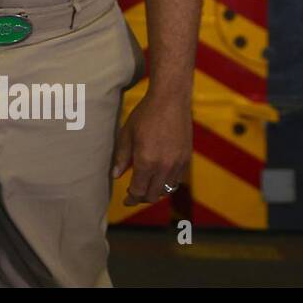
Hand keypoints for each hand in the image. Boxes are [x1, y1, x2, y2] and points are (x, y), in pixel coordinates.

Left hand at [111, 91, 191, 205]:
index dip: (131, 199)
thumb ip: (122, 157)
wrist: (170, 101)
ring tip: (146, 187)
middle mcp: (164, 167)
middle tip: (134, 194)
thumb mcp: (127, 134)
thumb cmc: (145, 115)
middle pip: (153, 195)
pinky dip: (167, 183)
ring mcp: (177, 164)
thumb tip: (116, 175)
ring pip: (167, 190)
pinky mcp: (187, 159)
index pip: (138, 191)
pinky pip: (177, 180)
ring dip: (156, 192)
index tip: (126, 200)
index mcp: (146, 162)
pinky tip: (159, 177)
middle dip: (142, 198)